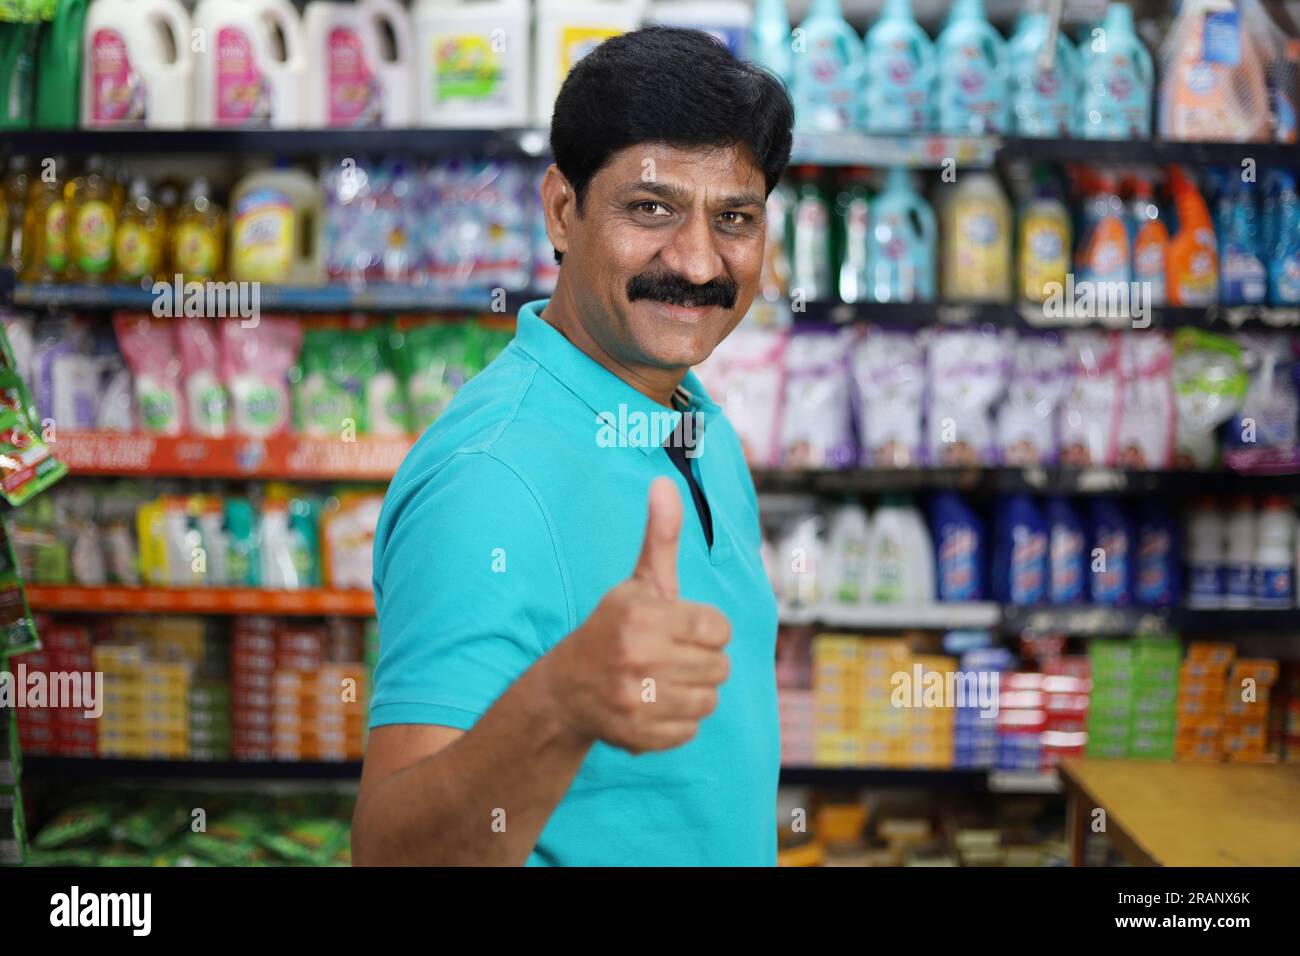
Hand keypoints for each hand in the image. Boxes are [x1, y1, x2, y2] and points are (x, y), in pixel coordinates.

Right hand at [542, 477, 730, 752]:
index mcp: (643, 616)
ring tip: (664, 681)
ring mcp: (637, 700)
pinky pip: (691, 731)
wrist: (566, 690)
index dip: (705, 628)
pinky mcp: (638, 736)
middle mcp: (638, 658)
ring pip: (709, 700)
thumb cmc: (615, 628)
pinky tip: (653, 706)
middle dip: (701, 661)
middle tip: (670, 656)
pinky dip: (677, 722)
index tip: (680, 628)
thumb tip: (665, 481)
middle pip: (719, 667)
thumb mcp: (637, 582)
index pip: (718, 628)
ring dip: (693, 692)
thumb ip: (659, 536)